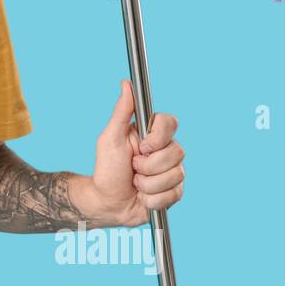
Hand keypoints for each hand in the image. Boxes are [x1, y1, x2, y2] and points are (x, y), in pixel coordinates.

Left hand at [88, 79, 184, 226]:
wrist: (107, 201)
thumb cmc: (107, 168)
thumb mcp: (110, 138)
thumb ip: (122, 112)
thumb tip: (126, 84)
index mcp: (151, 134)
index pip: (171, 123)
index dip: (158, 138)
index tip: (142, 147)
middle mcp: (166, 150)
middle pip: (177, 152)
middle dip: (148, 166)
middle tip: (133, 168)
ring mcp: (173, 171)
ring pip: (175, 175)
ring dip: (148, 184)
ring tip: (135, 183)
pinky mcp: (175, 191)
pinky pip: (173, 194)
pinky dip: (152, 198)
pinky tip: (142, 196)